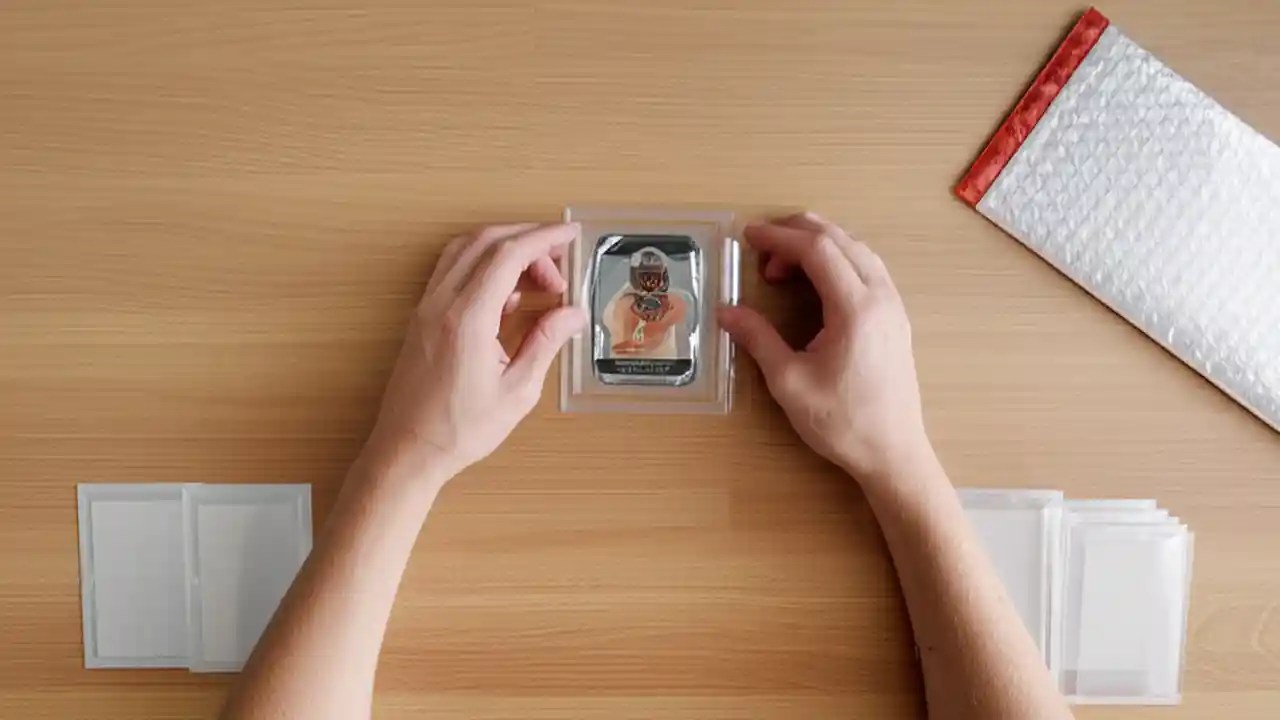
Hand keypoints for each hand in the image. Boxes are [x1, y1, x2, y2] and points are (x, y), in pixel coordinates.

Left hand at [366, 223, 586, 482]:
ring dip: (503, 248)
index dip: (544, 238)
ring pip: (465, 250)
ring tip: (537, 278)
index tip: (571, 235)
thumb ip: (545, 343)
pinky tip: (507, 296)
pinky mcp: (422, 317)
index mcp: (468, 319)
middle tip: (561, 264)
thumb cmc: (460, 430)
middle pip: (486, 242)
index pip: (508, 255)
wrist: (408, 449)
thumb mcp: (517, 391)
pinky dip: (483, 265)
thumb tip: (573, 313)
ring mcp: (427, 307)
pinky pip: (452, 270)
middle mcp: (442, 303)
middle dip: (529, 241)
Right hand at [717, 213, 930, 483]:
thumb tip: (726, 312)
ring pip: (857, 250)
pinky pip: (868, 268)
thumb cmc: (841, 423)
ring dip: (819, 245)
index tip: (747, 237)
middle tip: (760, 248)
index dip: (779, 237)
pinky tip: (815, 281)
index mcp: (855, 309)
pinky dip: (838, 260)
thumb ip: (758, 339)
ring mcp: (893, 305)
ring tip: (783, 265)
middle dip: (797, 233)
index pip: (817, 250)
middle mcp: (881, 297)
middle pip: (840, 240)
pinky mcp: (896, 318)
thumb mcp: (789, 382)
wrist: (893, 453)